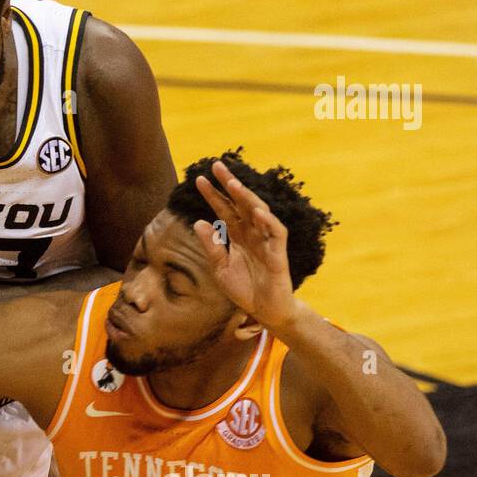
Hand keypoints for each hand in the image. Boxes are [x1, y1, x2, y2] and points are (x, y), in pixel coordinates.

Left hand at [191, 160, 298, 329]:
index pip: (224, 209)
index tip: (199, 179)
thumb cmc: (244, 288)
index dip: (213, 194)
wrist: (263, 310)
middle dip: (230, 184)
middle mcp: (252, 233)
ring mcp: (266, 241)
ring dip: (247, 198)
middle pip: (241, 203)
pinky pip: (276, 234)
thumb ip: (211, 246)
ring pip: (259, 213)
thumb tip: (198, 222)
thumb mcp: (219, 268)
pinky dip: (268, 222)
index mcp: (237, 235)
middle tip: (217, 166)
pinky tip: (257, 212)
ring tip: (233, 184)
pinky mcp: (278, 254)